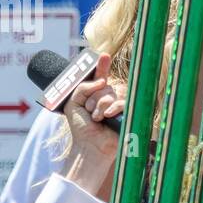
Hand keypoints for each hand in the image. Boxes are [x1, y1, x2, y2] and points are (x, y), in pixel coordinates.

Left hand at [64, 54, 123, 194]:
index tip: (104, 56)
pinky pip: (122, 101)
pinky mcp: (128, 113)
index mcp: (96, 95)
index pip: (100, 77)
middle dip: (93, 98)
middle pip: (104, 85)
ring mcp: (119, 105)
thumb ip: (83, 87)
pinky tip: (108, 116)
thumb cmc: (81, 128)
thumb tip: (103, 81)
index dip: (102, 66)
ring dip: (101, 105)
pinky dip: (113, 107)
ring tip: (97, 118)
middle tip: (90, 113)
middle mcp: (109, 97)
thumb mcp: (74, 103)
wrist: (91, 146)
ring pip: (112, 92)